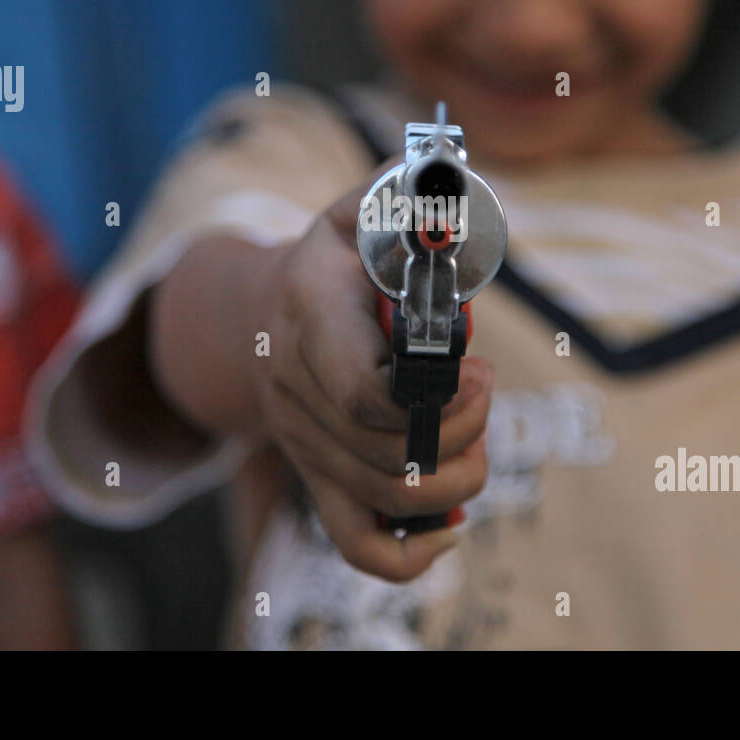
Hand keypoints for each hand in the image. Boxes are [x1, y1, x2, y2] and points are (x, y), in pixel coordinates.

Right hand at [253, 175, 492, 580]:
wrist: (254, 315)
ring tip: (477, 434)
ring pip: (387, 499)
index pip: (362, 395)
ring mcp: (303, 444)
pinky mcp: (314, 479)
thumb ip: (403, 199)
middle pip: (389, 454)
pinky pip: (356, 545)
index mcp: (308, 320)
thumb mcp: (357, 213)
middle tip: (485, 388)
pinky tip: (452, 525)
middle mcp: (297, 393)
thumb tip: (453, 186)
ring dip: (457, 477)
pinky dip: (411, 555)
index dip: (434, 401)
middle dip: (464, 429)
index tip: (479, 374)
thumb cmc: (328, 262)